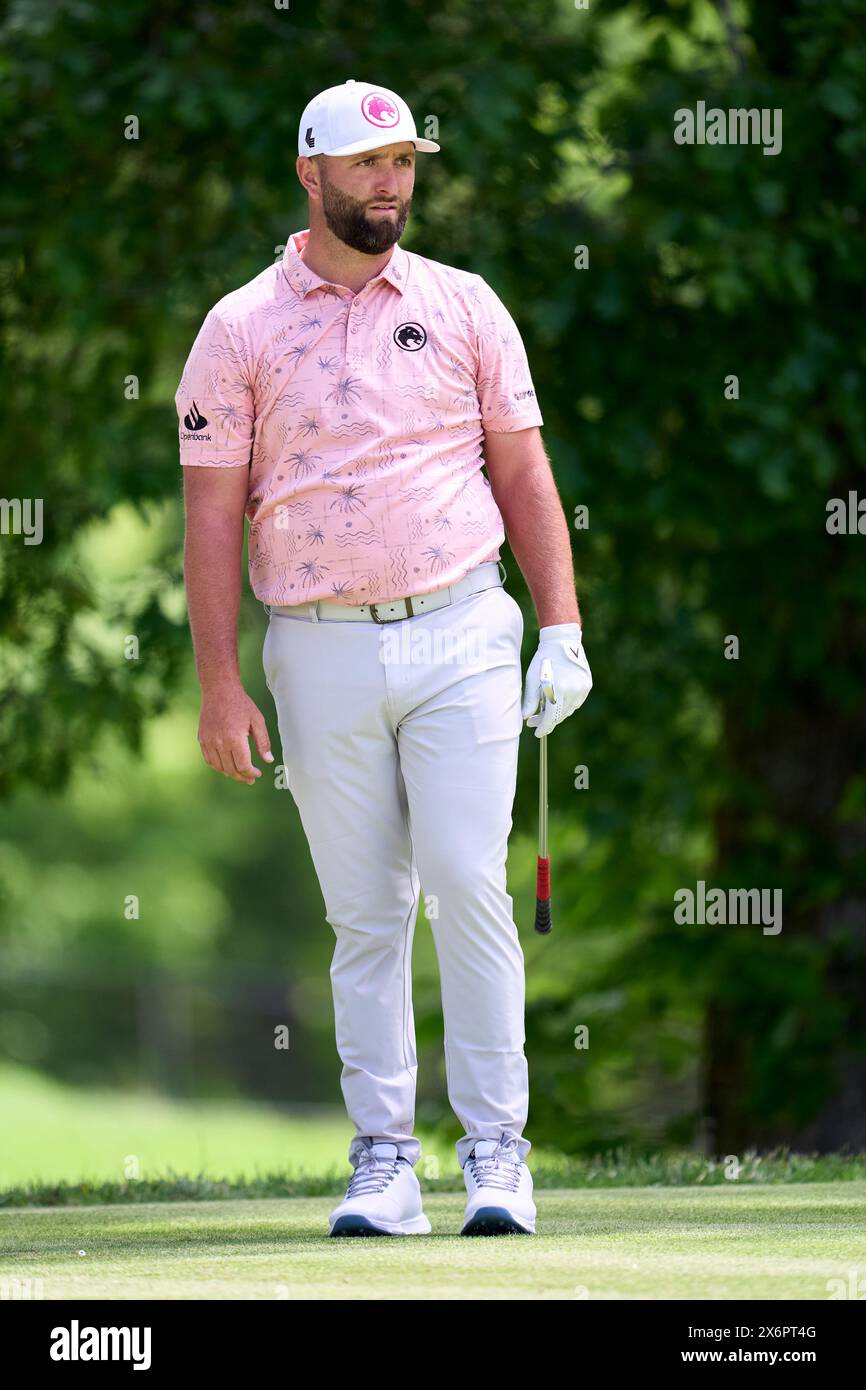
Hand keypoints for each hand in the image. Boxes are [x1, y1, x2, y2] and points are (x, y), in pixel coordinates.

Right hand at [197, 681, 273, 783]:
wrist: (219, 691)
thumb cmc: (241, 704)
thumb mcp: (257, 721)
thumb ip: (263, 742)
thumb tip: (268, 760)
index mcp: (235, 739)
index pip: (243, 766)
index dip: (251, 773)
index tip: (258, 774)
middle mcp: (220, 742)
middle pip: (231, 769)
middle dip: (242, 776)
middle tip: (251, 779)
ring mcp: (208, 742)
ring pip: (219, 767)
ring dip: (230, 773)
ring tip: (240, 774)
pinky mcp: (202, 739)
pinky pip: (209, 760)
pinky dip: (218, 766)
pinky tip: (227, 766)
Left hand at [521, 623, 591, 737]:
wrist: (562, 641)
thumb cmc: (543, 659)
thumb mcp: (533, 679)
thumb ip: (530, 700)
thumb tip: (525, 718)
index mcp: (558, 690)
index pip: (551, 718)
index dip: (543, 727)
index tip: (537, 733)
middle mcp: (573, 691)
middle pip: (560, 715)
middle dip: (547, 720)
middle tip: (534, 721)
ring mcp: (582, 688)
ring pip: (569, 710)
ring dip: (557, 713)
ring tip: (545, 708)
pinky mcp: (587, 684)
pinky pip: (576, 702)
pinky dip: (567, 704)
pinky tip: (558, 700)